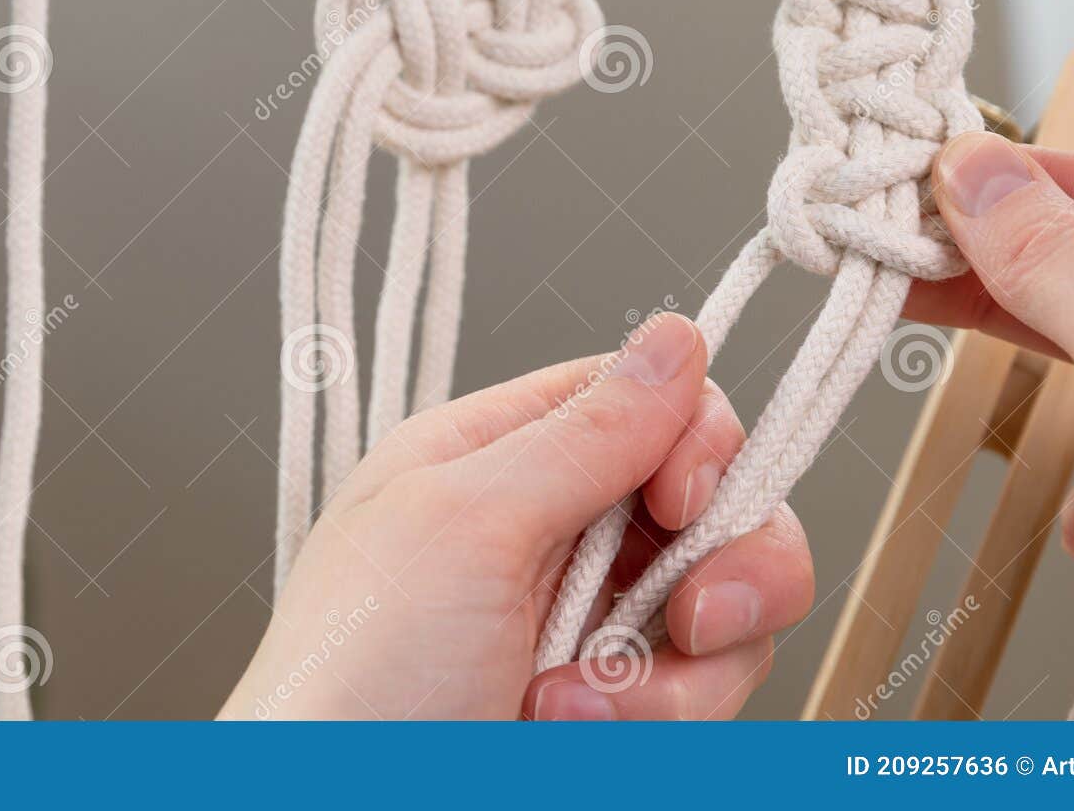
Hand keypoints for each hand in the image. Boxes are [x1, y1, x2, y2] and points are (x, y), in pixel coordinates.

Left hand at [220, 314, 814, 719]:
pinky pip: (700, 701)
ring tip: (571, 708)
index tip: (681, 499)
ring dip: (672, 678)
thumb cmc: (348, 683)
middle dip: (725, 569)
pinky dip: (651, 729)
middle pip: (710, 509)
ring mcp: (584, 630)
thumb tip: (675, 337)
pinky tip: (566, 736)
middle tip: (691, 617)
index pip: (643, 403)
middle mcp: (550, 537)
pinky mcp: (613, 713)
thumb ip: (586, 434)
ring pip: (725, 616)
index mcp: (494, 460)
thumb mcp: (463, 527)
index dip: (691, 441)